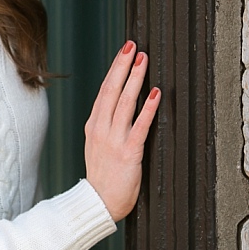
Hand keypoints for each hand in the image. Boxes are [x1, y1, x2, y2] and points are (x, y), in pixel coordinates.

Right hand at [84, 41, 160, 220]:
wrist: (98, 204)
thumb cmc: (103, 179)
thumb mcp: (98, 147)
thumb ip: (107, 128)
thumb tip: (119, 108)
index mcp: (94, 126)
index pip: (104, 91)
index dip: (115, 69)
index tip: (124, 52)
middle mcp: (101, 129)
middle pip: (111, 90)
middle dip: (122, 66)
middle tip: (132, 46)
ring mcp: (112, 140)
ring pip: (123, 103)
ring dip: (134, 79)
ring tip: (143, 60)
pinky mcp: (127, 152)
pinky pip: (139, 126)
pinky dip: (147, 109)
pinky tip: (154, 94)